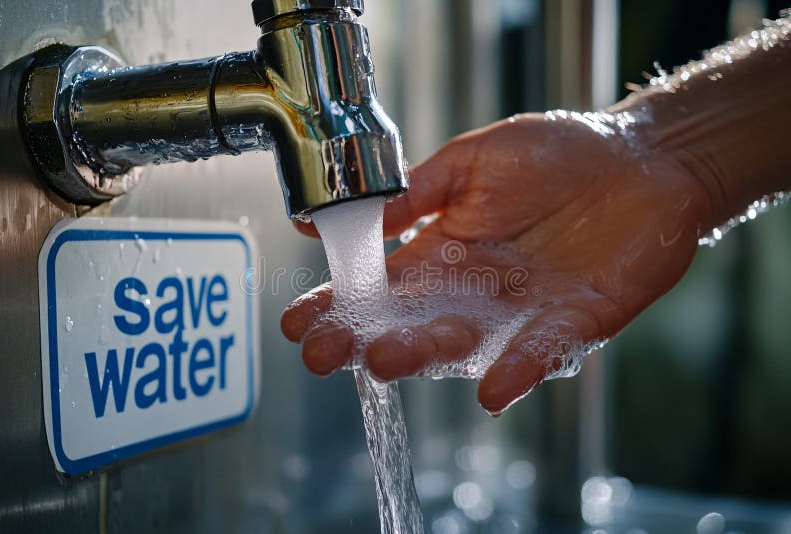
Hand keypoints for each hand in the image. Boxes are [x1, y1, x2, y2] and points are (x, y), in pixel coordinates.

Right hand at [281, 112, 711, 414]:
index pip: (378, 288)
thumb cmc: (555, 153)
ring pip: (461, 344)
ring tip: (383, 359)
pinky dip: (516, 371)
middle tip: (322, 355)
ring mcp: (518, 312)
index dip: (338, 305)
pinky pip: (540, 353)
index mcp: (441, 250)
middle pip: (409, 326)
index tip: (298, 322)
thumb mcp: (470, 162)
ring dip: (423, 356)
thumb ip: (411, 194)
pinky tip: (490, 390)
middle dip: (364, 342)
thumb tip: (327, 214)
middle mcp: (470, 290)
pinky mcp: (573, 323)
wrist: (638, 160)